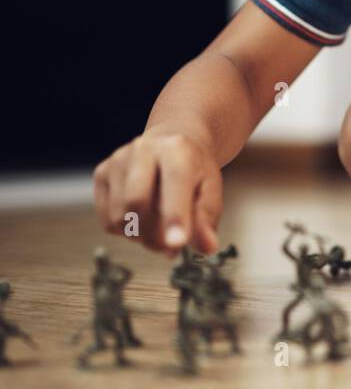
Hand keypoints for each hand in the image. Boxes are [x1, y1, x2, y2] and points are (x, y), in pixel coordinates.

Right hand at [92, 131, 222, 255]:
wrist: (172, 142)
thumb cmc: (193, 168)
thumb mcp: (211, 189)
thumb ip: (207, 217)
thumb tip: (207, 247)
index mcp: (176, 149)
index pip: (174, 182)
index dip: (175, 216)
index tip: (176, 243)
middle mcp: (143, 149)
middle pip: (136, 203)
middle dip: (154, 236)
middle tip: (170, 247)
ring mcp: (118, 160)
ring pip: (120, 217)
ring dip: (140, 236)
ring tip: (159, 226)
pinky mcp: (101, 173)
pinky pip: (107, 220)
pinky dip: (126, 231)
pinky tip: (141, 218)